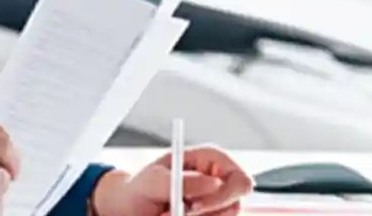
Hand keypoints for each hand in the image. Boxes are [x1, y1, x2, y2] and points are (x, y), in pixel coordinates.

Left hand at [90, 145, 253, 215]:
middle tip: (179, 214)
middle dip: (207, 214)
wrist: (131, 209)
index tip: (196, 206)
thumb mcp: (154, 180)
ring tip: (167, 214)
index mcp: (213, 160)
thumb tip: (214, 182)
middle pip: (236, 206)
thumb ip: (183, 180)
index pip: (241, 180)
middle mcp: (221, 183)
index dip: (224, 196)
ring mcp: (218, 206)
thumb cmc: (143, 187)